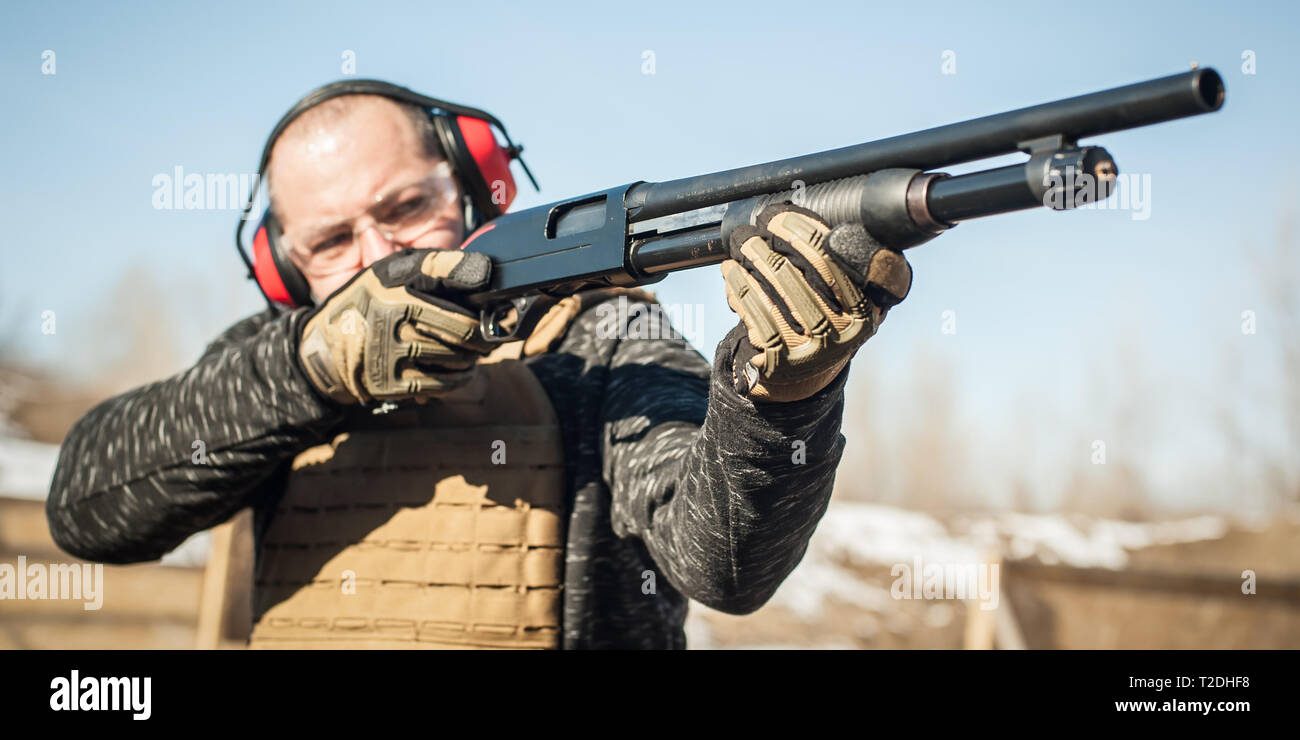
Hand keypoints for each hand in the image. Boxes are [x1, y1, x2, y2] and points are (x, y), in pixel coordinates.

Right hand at [295, 248, 494, 404]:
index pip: (445, 271)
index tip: (489, 288)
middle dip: (483, 335)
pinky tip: (460, 372)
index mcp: (395, 283)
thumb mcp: (392, 273)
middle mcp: (393, 315)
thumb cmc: (369, 305)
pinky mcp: (390, 382)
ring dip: (472, 359)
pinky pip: (441, 384)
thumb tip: (483, 270)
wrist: (325, 347)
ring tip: (473, 355)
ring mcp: (391, 351)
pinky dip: (458, 379)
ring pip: (456, 358)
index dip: (474, 275)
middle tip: (488, 338)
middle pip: (463, 328)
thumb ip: (434, 267)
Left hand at [721, 204, 911, 401]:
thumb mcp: (845, 295)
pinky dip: (741, 291)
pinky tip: (731, 274)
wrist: (805, 371)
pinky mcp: (782, 363)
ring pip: (773, 298)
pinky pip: (756, 318)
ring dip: (750, 267)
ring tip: (739, 246)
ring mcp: (812, 353)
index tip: (778, 217)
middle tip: (751, 230)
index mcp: (865, 311)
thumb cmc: (823, 316)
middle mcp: (843, 335)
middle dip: (769, 249)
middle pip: (798, 280)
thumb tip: (801, 217)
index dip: (800, 234)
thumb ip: (840, 263)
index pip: (830, 263)